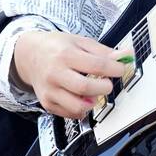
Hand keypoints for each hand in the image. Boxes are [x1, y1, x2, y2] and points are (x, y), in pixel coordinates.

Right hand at [14, 31, 128, 119]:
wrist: (29, 56)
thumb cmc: (56, 47)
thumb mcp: (79, 41)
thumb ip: (103, 51)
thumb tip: (126, 56)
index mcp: (65, 55)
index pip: (96, 65)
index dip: (114, 69)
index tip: (120, 69)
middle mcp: (56, 74)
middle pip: (86, 88)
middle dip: (104, 87)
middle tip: (107, 83)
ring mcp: (50, 91)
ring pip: (77, 106)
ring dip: (93, 101)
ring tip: (95, 92)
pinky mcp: (48, 104)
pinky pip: (70, 114)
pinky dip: (82, 109)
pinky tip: (83, 98)